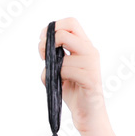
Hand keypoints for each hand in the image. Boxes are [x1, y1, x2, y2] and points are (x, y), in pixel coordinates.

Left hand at [39, 17, 108, 133]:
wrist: (86, 113)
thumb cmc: (72, 90)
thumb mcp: (59, 69)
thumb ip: (53, 56)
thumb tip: (43, 47)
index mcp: (84, 45)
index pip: (71, 23)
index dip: (53, 27)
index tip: (43, 40)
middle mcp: (90, 51)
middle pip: (65, 33)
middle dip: (46, 44)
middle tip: (42, 56)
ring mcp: (92, 64)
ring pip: (62, 58)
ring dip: (51, 69)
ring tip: (56, 79)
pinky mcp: (90, 78)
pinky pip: (65, 71)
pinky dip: (56, 78)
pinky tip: (61, 85)